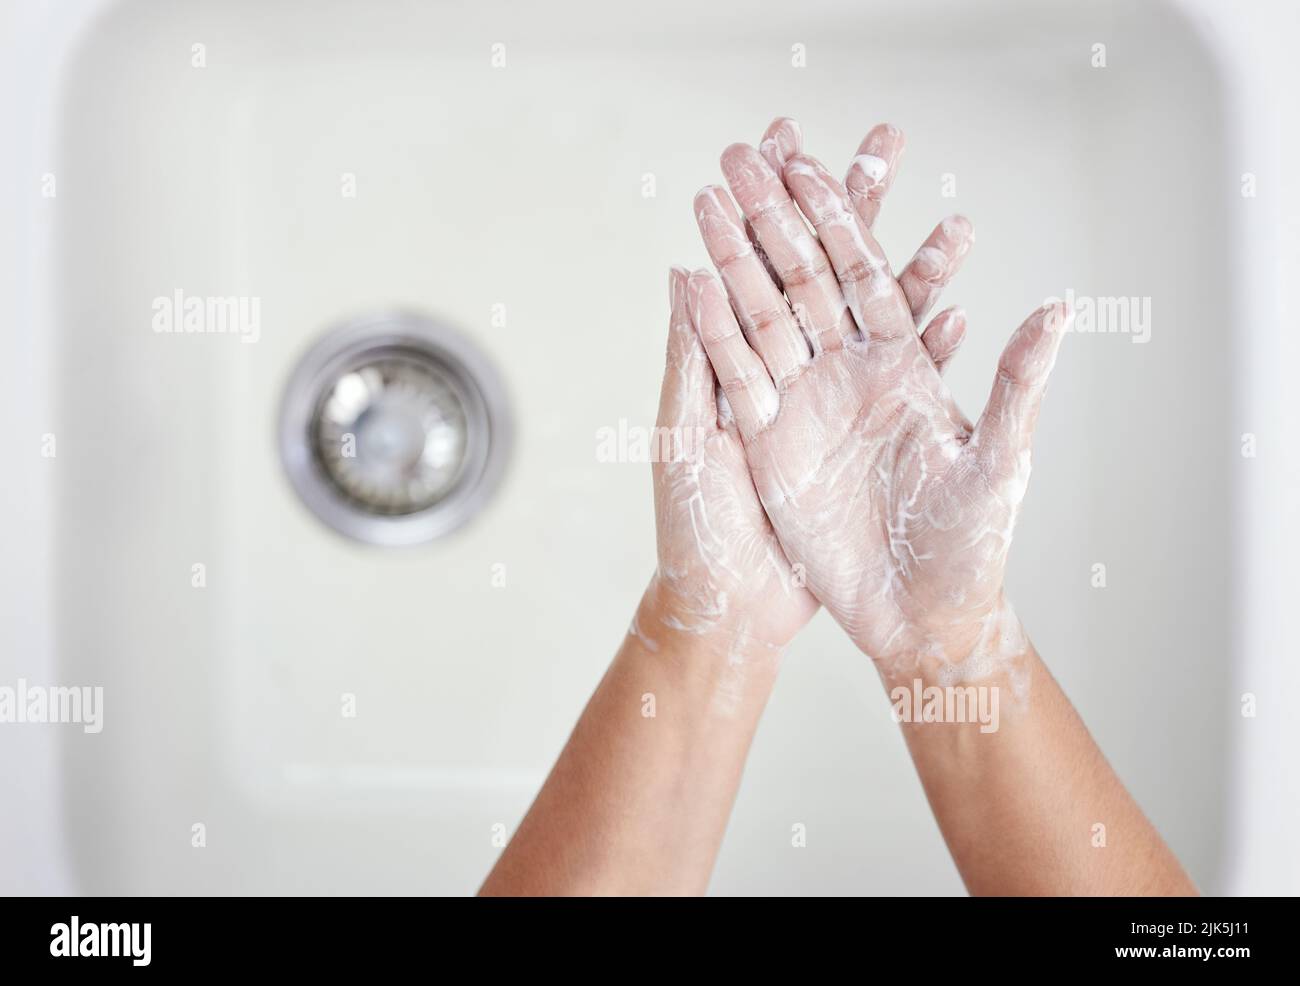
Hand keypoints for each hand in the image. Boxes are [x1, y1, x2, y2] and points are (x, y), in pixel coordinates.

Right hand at [688, 135, 1067, 687]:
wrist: (916, 616)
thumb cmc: (969, 545)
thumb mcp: (999, 462)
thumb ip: (1018, 383)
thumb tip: (1061, 308)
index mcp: (902, 365)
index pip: (867, 272)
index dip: (842, 215)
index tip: (812, 157)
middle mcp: (849, 374)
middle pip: (805, 278)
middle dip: (774, 215)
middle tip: (742, 151)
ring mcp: (805, 406)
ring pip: (762, 316)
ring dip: (733, 260)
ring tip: (706, 201)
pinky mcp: (770, 444)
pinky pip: (736, 377)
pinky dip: (714, 332)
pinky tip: (692, 282)